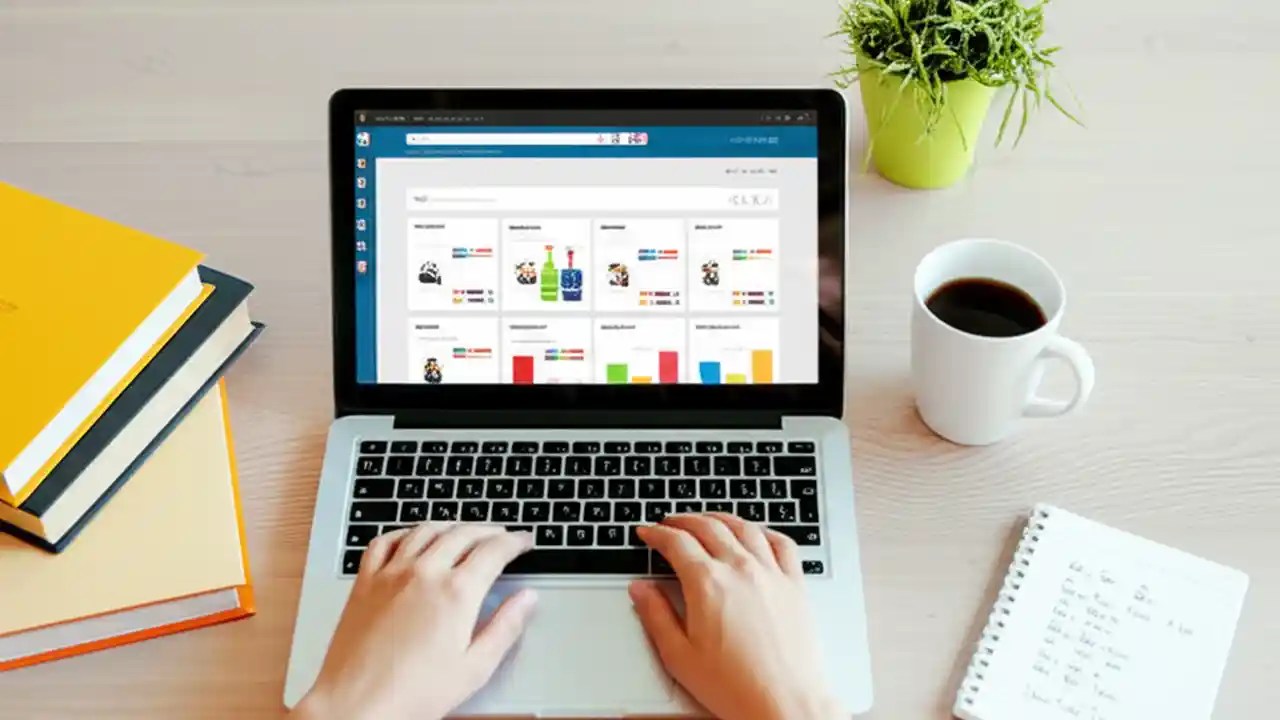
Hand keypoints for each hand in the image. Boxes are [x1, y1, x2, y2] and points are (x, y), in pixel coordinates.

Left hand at [294, 524, 536, 719]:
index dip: (514, 541)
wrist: (356, 706)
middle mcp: (425, 574)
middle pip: (463, 533)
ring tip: (463, 531)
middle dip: (488, 531)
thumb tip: (527, 600)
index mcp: (457, 593)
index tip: (523, 541)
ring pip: (426, 530)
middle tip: (500, 535)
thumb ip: (505, 628)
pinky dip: (405, 532)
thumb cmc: (413, 694)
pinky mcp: (366, 582)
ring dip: (450, 525)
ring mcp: (392, 574)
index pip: (494, 551)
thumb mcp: (474, 668)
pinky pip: (385, 541)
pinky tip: (412, 537)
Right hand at [631, 514, 841, 719]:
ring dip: (720, 518)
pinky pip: (782, 544)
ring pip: (744, 528)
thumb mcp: (679, 656)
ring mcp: (771, 574)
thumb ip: (656, 616)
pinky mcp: (795, 585)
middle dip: (683, 520)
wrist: (785, 704)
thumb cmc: (735, 687)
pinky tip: (757, 534)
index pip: (676, 543)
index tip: (648, 533)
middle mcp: (741, 570)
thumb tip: (640, 589)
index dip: (657, 533)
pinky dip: (765, 531)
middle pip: (708, 527)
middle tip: (670, 523)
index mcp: (708, 584)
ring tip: (707, 519)